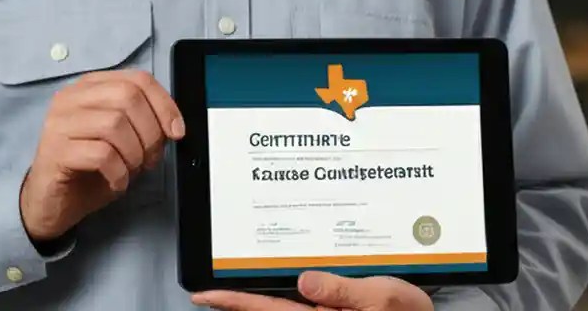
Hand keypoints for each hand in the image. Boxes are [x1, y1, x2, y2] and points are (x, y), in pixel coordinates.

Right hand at [19, 69, 184, 240]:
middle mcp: (71, 98)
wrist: (52, 203)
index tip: (176, 131)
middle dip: (150, 132)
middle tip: (150, 159)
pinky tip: (116, 182)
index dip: (164, 104)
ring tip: (130, 171)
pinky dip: (119, 172)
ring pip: (115, 124)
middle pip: (127, 97)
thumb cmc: (89, 169)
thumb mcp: (122, 140)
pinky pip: (101, 154)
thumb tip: (172, 125)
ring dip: (134, 154)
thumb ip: (142, 123)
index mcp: (89, 87)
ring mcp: (59, 123)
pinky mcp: (55, 151)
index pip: (137, 79)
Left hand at [193, 271, 433, 310]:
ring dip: (263, 300)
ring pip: (285, 309)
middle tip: (212, 290)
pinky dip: (286, 296)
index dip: (233, 303)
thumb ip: (343, 289)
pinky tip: (288, 283)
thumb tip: (305, 281)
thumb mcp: (383, 297)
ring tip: (239, 286)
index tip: (204, 295)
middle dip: (242, 302)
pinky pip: (302, 307)